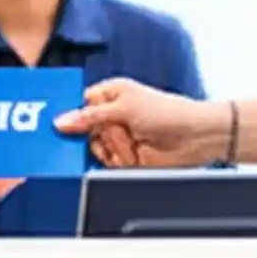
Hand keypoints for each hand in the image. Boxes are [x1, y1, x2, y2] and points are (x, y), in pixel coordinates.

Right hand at [54, 78, 230, 167]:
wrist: (195, 138)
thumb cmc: (167, 112)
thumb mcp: (125, 108)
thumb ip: (90, 116)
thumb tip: (61, 121)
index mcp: (111, 94)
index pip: (81, 102)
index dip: (75, 113)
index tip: (67, 125)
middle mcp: (113, 114)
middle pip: (84, 129)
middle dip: (98, 135)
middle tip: (117, 133)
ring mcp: (119, 137)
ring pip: (95, 148)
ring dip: (112, 149)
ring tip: (133, 146)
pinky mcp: (126, 157)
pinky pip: (107, 163)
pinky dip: (118, 162)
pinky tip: (134, 157)